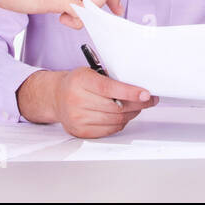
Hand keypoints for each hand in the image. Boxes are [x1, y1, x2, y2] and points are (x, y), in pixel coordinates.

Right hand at [18, 68, 157, 137]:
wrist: (56, 97)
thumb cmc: (77, 83)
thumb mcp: (90, 73)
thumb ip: (110, 79)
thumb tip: (138, 89)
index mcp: (80, 81)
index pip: (109, 88)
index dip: (130, 92)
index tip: (146, 94)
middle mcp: (76, 100)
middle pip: (116, 107)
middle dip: (137, 104)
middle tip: (148, 100)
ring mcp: (77, 118)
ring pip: (115, 120)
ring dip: (131, 114)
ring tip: (137, 107)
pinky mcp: (81, 131)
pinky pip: (109, 130)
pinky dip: (120, 123)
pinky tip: (123, 115)